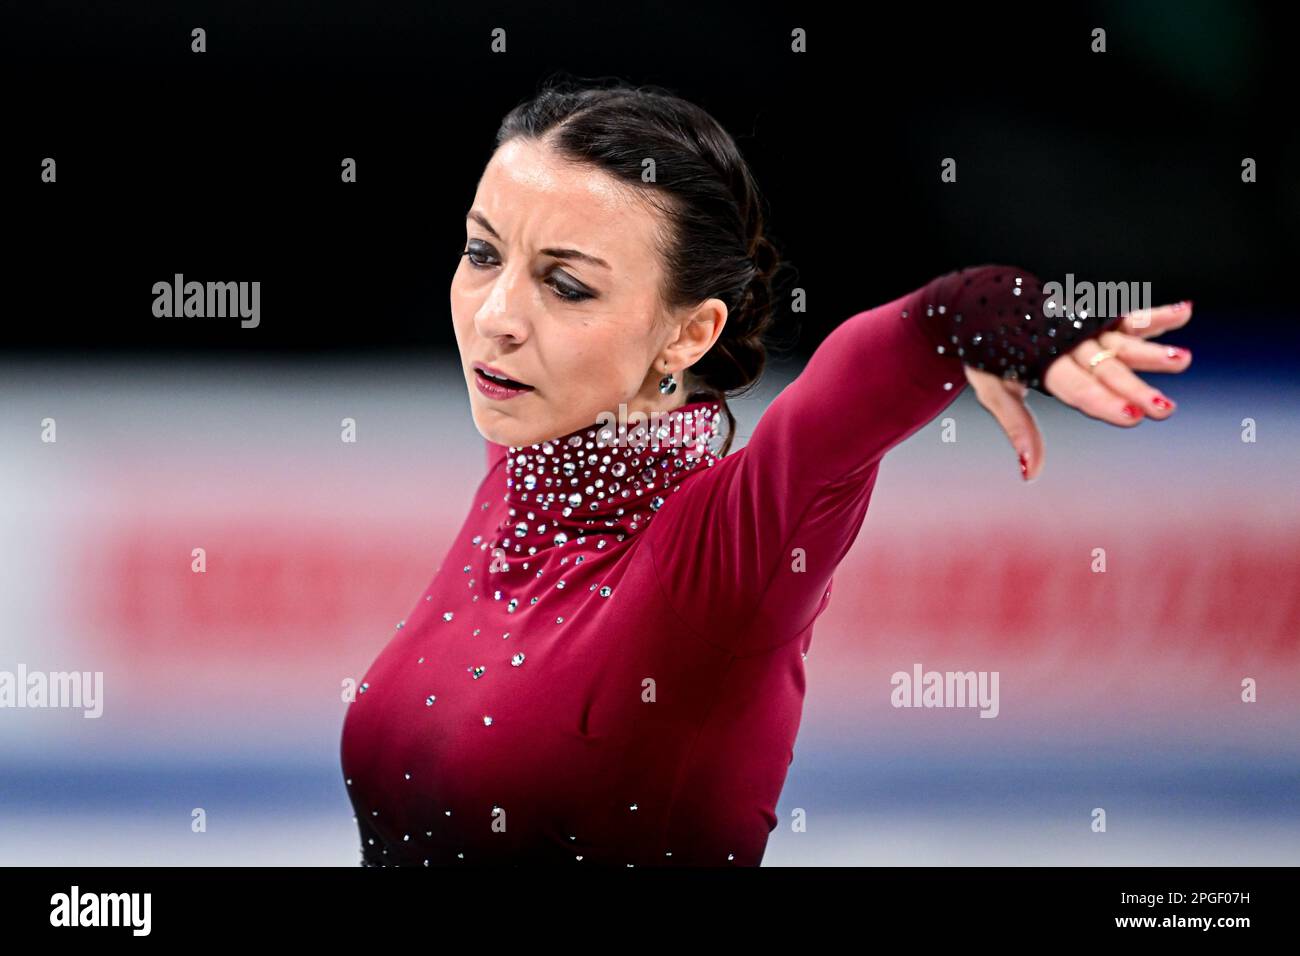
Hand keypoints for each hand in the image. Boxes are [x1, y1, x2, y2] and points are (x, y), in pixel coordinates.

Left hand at [962, 300, 1193, 480]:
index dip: (1104, 402)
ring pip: (1122, 342)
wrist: (980, 303)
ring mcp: (1082, 329)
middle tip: (1164, 409)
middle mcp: (1066, 345)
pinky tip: (1185, 312)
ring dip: (1152, 352)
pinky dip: (1154, 316)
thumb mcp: (994, 391)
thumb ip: (1019, 428)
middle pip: (1106, 370)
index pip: (1077, 389)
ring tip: (1182, 360)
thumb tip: (1029, 472)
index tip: (1131, 417)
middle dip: (1136, 390)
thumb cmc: (988, 353)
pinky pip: (1126, 317)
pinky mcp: (1093, 318)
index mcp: (1040, 364)